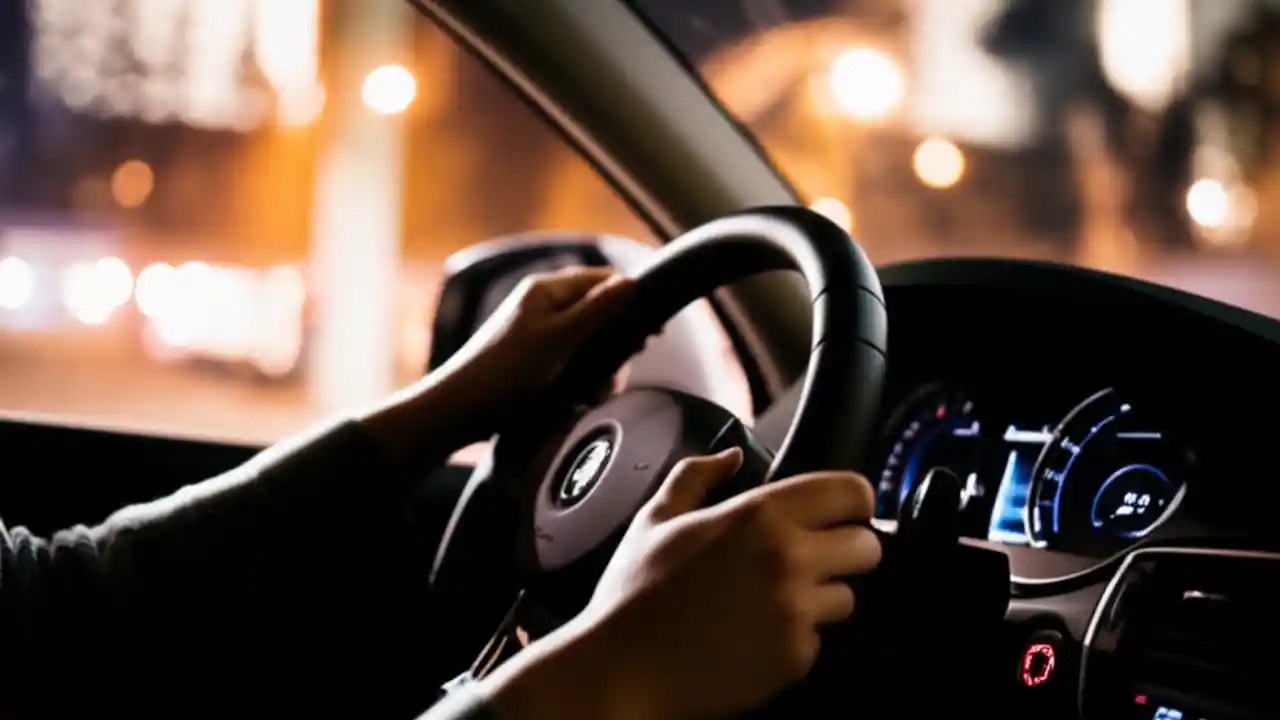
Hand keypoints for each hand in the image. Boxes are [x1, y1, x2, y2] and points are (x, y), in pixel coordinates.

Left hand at [433, 266, 634, 426]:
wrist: (460, 411)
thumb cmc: (505, 372)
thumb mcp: (558, 341)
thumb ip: (597, 312)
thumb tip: (633, 282)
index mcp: (547, 290)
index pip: (602, 280)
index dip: (629, 302)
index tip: (650, 333)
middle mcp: (544, 306)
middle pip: (600, 316)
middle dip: (612, 350)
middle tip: (610, 379)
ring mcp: (540, 334)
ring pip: (590, 345)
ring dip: (598, 372)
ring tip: (590, 396)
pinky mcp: (537, 361)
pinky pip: (573, 365)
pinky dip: (581, 383)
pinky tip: (577, 402)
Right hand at [482, 450, 882, 718]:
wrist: (621, 671)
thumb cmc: (632, 594)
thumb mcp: (655, 519)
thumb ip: (698, 475)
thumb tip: (733, 456)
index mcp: (759, 515)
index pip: (852, 492)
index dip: (852, 501)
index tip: (840, 513)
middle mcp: (788, 559)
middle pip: (867, 547)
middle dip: (844, 550)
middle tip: (809, 560)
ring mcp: (795, 612)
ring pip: (847, 597)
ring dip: (821, 597)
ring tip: (772, 602)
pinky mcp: (794, 658)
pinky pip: (818, 640)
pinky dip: (795, 638)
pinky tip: (753, 635)